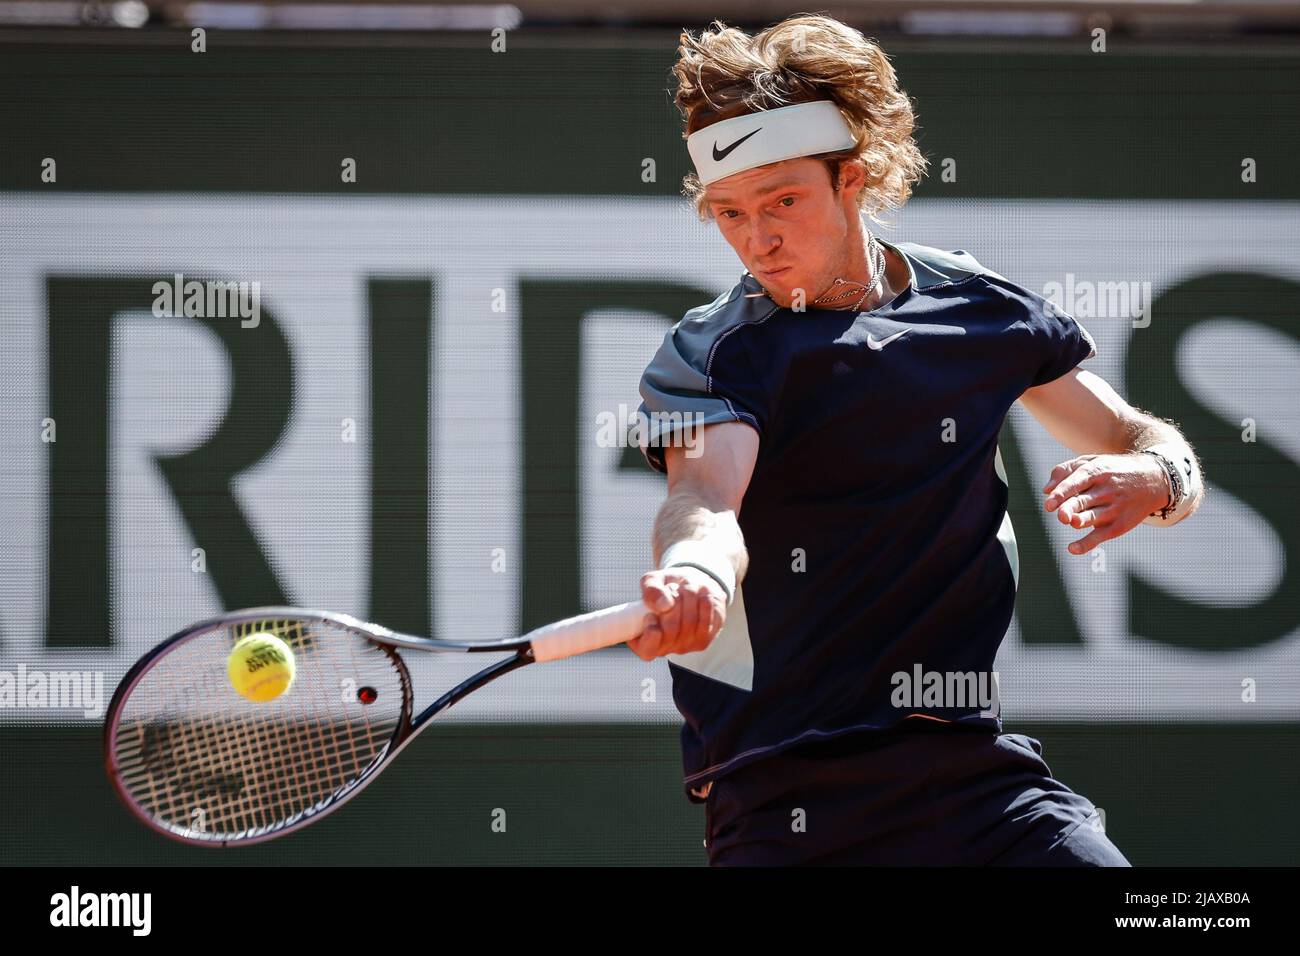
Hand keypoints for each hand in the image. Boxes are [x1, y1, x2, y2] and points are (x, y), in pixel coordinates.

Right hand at [628, 567, 727, 660]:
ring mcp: (683, 647)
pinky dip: (703, 602)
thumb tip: (663, 605)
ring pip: (689, 623)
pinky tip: (700, 595)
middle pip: (670, 630)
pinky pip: (706, 621)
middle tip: (673, 588)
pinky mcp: (702, 642)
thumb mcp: (653, 581)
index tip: (651, 615)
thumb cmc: (666, 588)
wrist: (691, 588)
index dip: (650, 634)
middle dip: (674, 602)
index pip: (646, 649)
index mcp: (641, 639)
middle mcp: (662, 648)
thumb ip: (651, 590)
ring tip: (687, 587)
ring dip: (689, 597)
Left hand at [1042, 453, 1170, 554]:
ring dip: (1079, 521)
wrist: (1153, 480)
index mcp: (1097, 472)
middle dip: (1070, 508)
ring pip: (1092, 518)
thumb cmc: (1112, 471)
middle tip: (1061, 514)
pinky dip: (1086, 544)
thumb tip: (1045, 490)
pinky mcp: (1119, 525)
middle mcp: (1106, 491)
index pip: (1076, 482)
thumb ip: (1066, 470)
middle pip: (1083, 501)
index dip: (1062, 493)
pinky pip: (1100, 536)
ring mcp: (1114, 509)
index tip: (1049, 504)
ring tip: (1070, 521)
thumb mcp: (1093, 461)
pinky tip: (1072, 548)